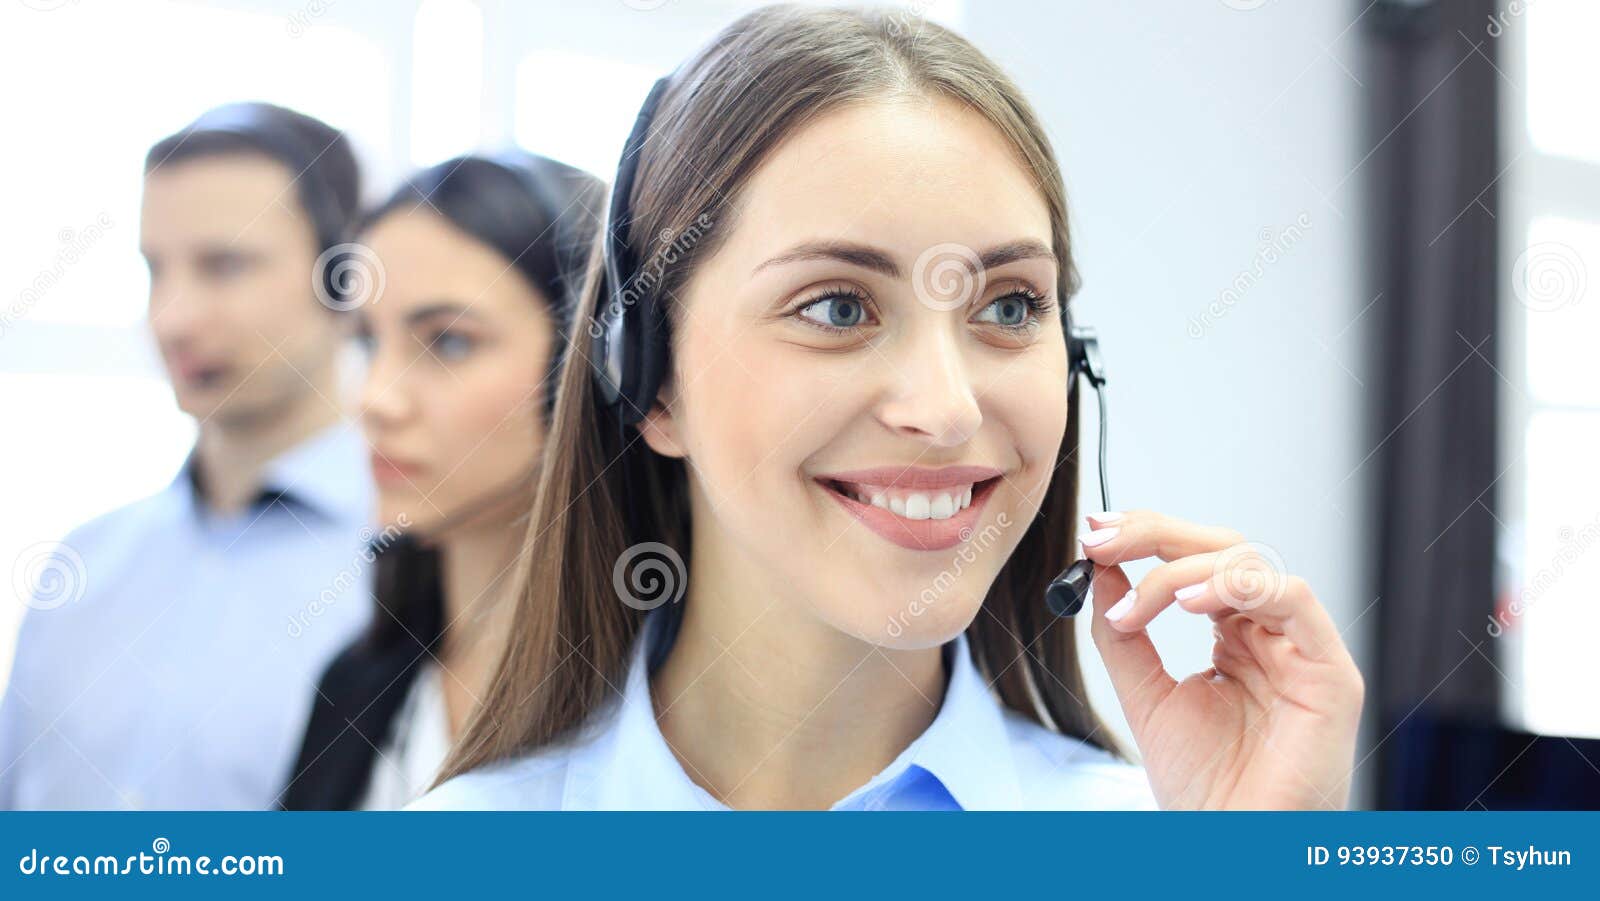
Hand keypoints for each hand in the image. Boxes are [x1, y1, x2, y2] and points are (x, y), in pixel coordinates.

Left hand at [1080, 510, 1363, 808]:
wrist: (1232, 844)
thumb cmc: (1205, 787)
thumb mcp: (1146, 696)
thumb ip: (1125, 635)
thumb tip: (1099, 568)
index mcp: (1236, 636)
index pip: (1196, 561)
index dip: (1147, 538)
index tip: (1095, 535)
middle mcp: (1271, 634)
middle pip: (1224, 548)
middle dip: (1156, 536)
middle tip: (1103, 541)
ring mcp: (1302, 649)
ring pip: (1253, 564)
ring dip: (1185, 569)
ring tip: (1138, 604)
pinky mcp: (1329, 672)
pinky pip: (1294, 599)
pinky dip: (1240, 587)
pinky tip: (1191, 603)